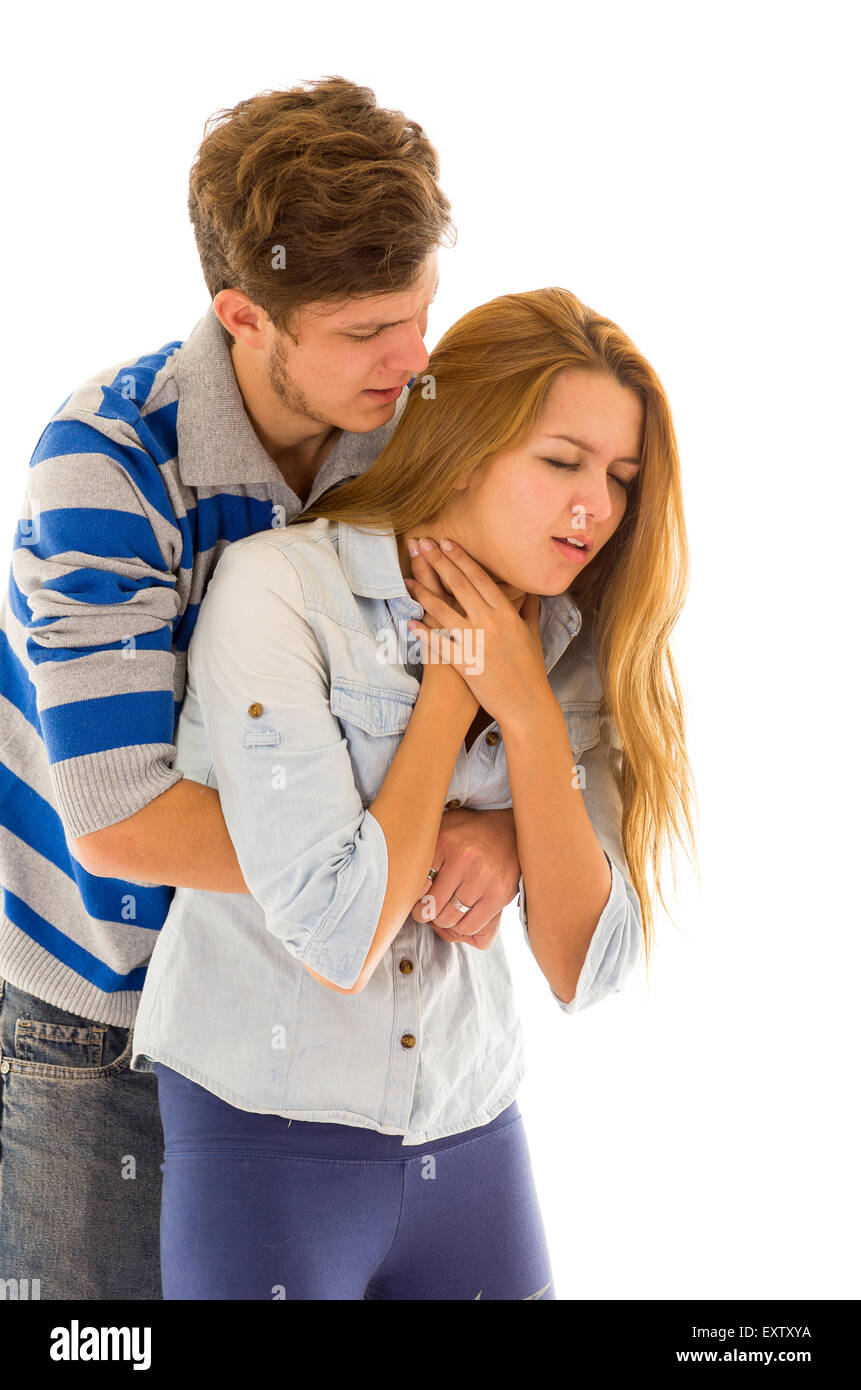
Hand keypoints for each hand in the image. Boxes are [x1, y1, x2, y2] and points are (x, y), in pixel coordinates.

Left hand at [405, 537, 546, 726]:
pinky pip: (439, 644)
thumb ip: (529, 609)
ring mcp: (476, 642)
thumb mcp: (532, 635)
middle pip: (459, 586)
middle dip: (439, 563)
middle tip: (423, 544)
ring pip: (444, 611)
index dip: (461, 559)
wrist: (526, 704)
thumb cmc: (530, 670)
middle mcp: (490, 623)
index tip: (446, 542)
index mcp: (507, 613)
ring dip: (423, 594)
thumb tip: (532, 590)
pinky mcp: (465, 663)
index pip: (480, 578)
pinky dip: (423, 633)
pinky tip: (409, 623)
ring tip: (407, 580)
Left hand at [409, 806, 520, 949]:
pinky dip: (462, 927)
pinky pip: (471, 925)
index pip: (417, 884)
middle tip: (427, 910)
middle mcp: (465, 858)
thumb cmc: (470, 833)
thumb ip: (422, 847)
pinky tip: (461, 916)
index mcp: (445, 840)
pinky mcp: (500, 894)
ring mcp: (484, 877)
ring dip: (444, 921)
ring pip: (450, 918)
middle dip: (425, 913)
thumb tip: (398, 876)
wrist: (511, 831)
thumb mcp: (443, 828)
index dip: (413, 897)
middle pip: (431, 906)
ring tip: (444, 912)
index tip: (416, 897)